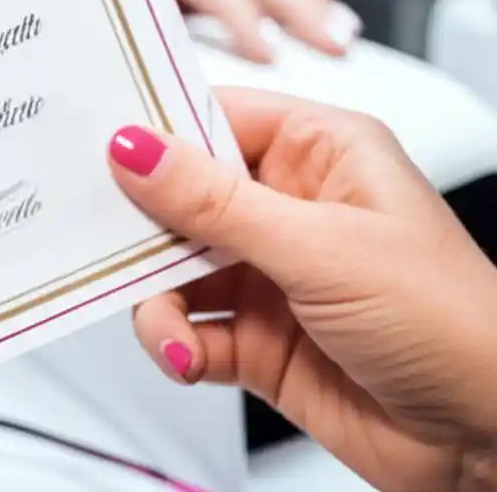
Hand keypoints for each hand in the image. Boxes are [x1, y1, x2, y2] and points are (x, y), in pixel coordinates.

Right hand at [109, 89, 496, 490]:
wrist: (490, 436)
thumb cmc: (451, 321)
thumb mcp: (321, 247)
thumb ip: (215, 202)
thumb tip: (136, 148)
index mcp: (321, 153)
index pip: (216, 118)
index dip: (155, 129)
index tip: (97, 145)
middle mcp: (291, 207)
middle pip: (181, 196)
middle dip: (142, 226)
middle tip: (106, 242)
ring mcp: (271, 274)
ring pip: (173, 269)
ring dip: (155, 299)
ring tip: (167, 326)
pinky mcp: (257, 337)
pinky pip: (187, 327)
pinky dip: (175, 343)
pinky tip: (188, 355)